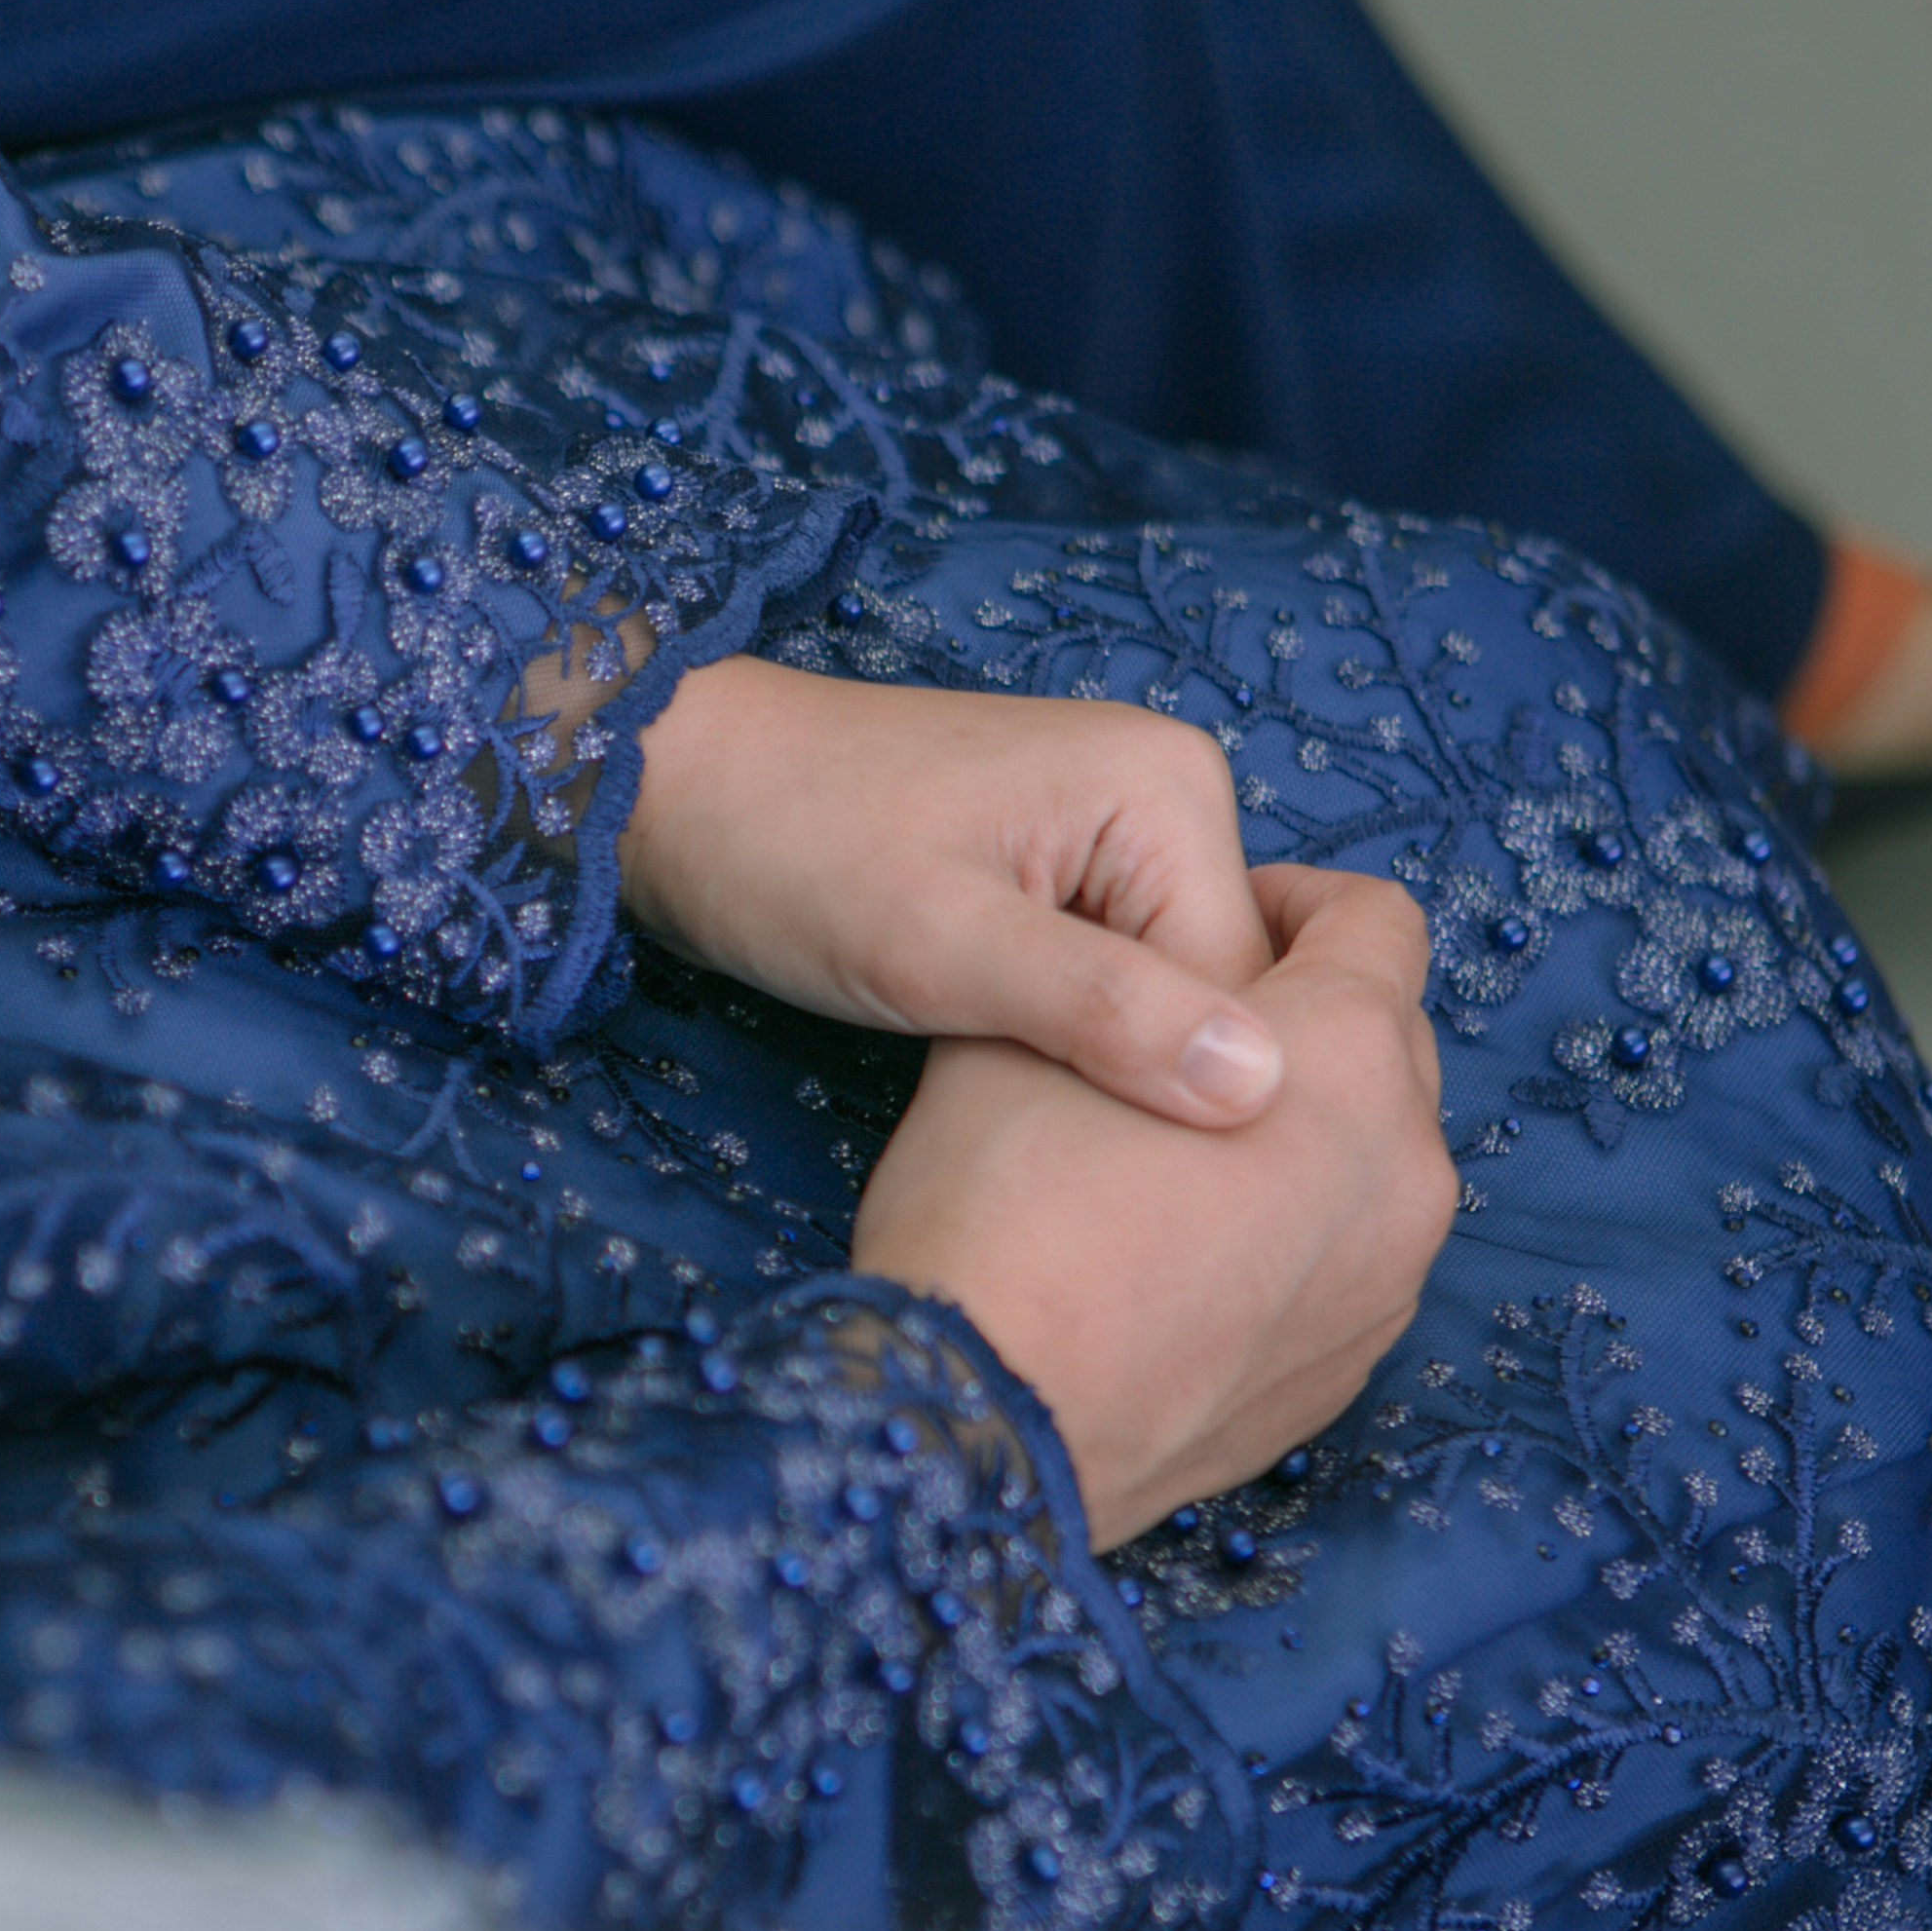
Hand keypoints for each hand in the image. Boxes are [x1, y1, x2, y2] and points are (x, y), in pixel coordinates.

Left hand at [620, 657, 1285, 1125]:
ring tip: (998, 1097)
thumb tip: (1262, 1085)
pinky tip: (992, 1071)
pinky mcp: (1059, 869)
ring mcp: (1114, 830)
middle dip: (1130, 1076)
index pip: (1244, 992)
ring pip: (1156, 1001)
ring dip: (1092, 1066)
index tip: (1064, 1143)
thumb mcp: (936, 944)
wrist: (669, 787)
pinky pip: (1105, 981)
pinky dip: (1056, 1038)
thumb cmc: (784, 851)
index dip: (1169, 1093)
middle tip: (1017, 1127)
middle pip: (1210, 996)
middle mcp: (1170, 794)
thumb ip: (1101, 1011)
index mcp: (1173, 790)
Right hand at [849, 864, 1455, 1544]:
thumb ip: (1110, 977)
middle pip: (1388, 1042)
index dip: (1294, 898)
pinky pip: (1342, 1265)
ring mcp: (1388, 1279)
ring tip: (1184, 1159)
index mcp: (1344, 1052)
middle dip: (1303, 1021)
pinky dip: (1289, 1240)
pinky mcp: (1350, 1367)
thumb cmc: (999, 1213)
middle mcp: (1404, 1164)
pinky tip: (1184, 1259)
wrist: (987, 1422)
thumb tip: (1128, 966)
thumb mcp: (1018, 1034)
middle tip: (1189, 1041)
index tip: (1221, 925)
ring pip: (1371, 1163)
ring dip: (1303, 1136)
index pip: (1378, 918)